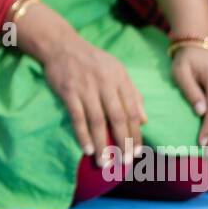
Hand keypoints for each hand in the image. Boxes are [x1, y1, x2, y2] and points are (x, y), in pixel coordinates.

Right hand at [40, 32, 146, 164]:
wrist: (62, 45)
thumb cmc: (92, 60)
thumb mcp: (117, 70)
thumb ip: (132, 93)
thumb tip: (144, 120)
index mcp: (120, 78)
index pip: (132, 109)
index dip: (135, 133)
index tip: (137, 152)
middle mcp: (105, 83)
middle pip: (117, 117)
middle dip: (123, 142)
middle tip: (125, 162)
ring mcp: (86, 88)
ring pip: (97, 121)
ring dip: (102, 144)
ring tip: (105, 163)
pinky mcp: (68, 92)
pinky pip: (77, 117)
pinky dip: (83, 135)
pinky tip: (87, 149)